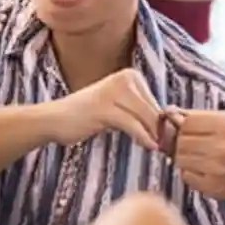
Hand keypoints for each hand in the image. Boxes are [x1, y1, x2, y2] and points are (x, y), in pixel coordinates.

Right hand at [46, 69, 161, 150]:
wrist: (54, 119)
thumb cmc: (87, 116)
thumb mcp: (118, 108)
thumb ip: (141, 112)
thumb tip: (170, 125)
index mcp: (130, 75)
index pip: (157, 102)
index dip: (163, 122)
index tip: (165, 138)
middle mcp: (124, 78)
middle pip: (154, 110)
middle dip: (161, 131)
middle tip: (165, 148)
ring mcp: (113, 91)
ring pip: (146, 117)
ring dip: (155, 135)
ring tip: (157, 148)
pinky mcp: (105, 107)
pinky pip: (133, 125)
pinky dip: (143, 137)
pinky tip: (148, 146)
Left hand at [170, 109, 224, 198]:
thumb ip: (200, 116)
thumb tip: (167, 112)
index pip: (185, 122)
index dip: (182, 124)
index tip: (189, 128)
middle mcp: (222, 148)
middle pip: (180, 141)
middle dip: (182, 141)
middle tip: (195, 143)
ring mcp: (218, 170)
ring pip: (180, 159)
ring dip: (185, 157)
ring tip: (201, 156)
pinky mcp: (216, 189)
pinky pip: (187, 177)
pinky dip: (191, 173)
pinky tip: (206, 169)